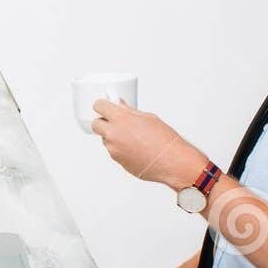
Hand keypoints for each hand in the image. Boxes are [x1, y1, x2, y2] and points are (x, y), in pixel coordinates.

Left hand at [90, 100, 205, 189]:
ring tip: (132, 137)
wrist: (172, 162)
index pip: (99, 106)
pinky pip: (113, 150)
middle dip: (103, 121)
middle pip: (95, 123)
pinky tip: (135, 148)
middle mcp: (113, 134)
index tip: (104, 106)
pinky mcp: (117, 160)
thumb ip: (130, 112)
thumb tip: (120, 105)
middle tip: (114, 121)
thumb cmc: (164, 140)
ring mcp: (113, 149)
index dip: (102, 105)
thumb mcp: (148, 118)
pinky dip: (119, 148)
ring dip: (112, 136)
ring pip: (105, 138)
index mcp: (121, 119)